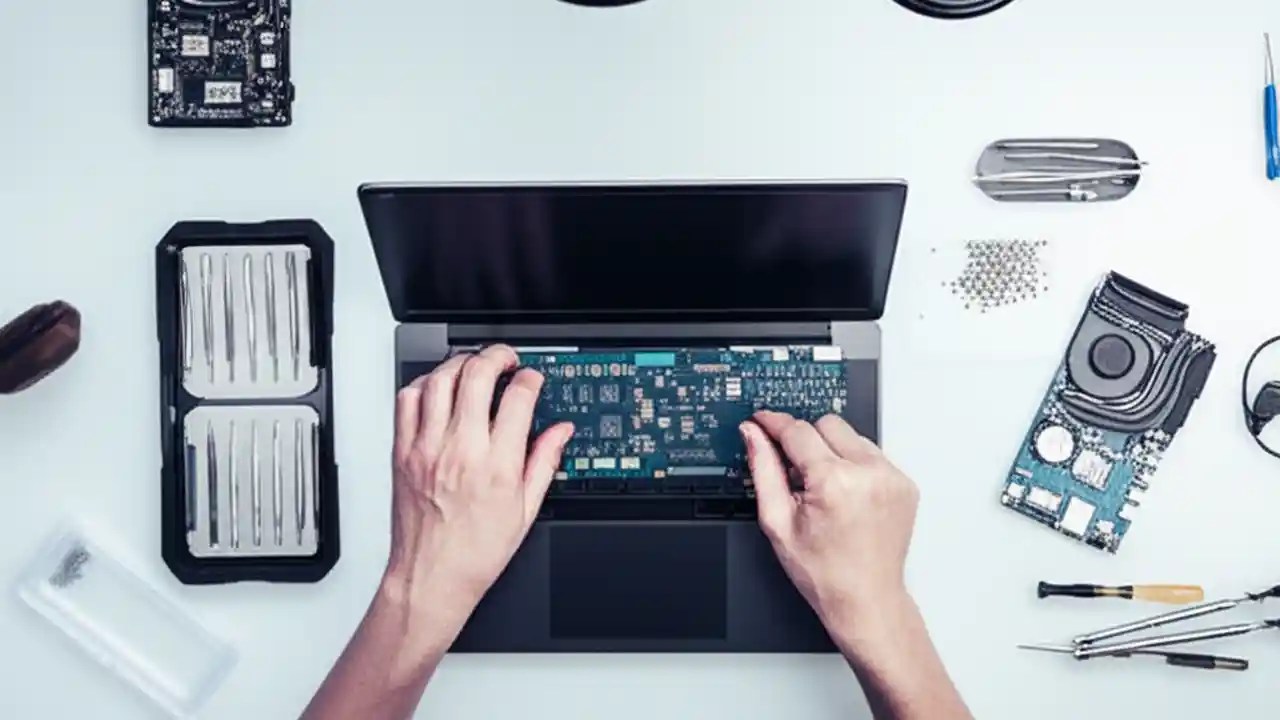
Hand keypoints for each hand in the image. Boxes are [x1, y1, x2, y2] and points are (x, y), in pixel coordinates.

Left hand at [386, 345, 573, 619]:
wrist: (431, 577)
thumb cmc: (475, 553)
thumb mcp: (525, 510)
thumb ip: (544, 462)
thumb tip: (560, 432)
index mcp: (497, 465)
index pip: (518, 398)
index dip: (530, 378)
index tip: (532, 380)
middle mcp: (461, 450)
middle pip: (477, 375)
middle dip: (497, 356)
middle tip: (505, 360)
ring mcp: (427, 448)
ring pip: (440, 380)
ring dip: (460, 363)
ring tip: (473, 367)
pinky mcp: (403, 453)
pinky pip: (407, 401)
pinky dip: (424, 384)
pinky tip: (438, 389)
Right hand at [741, 411, 918, 633]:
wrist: (866, 599)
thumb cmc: (823, 572)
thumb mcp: (778, 522)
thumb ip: (763, 470)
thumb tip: (754, 436)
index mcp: (834, 482)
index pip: (798, 431)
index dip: (774, 424)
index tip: (762, 421)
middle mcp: (869, 473)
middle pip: (827, 424)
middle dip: (806, 441)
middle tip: (797, 475)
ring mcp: (892, 477)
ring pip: (851, 436)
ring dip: (833, 452)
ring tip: (825, 491)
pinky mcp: (904, 484)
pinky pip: (872, 455)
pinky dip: (855, 466)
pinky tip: (846, 495)